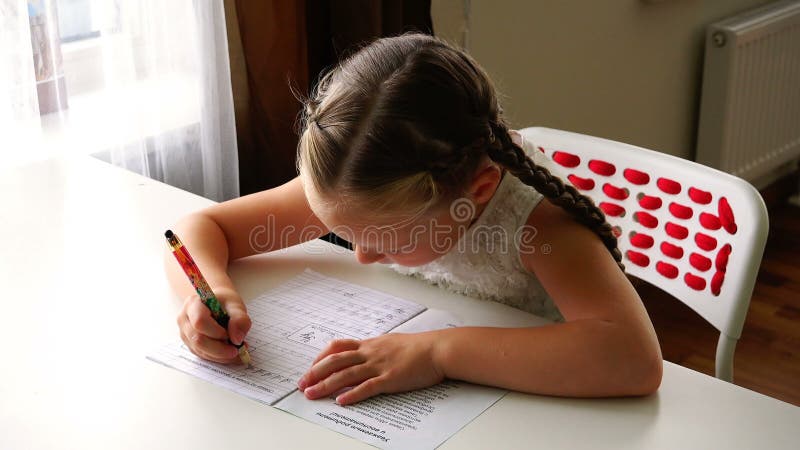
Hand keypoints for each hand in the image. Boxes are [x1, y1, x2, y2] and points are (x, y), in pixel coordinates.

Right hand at [177, 287, 251, 363]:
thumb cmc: (224, 302)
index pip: (200, 322)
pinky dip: (218, 357)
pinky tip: (230, 354)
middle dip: (219, 349)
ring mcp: (185, 333)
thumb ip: (240, 319)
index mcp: (193, 304)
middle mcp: (184, 319)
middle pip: (198, 340)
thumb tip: (237, 339)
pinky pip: (202, 355)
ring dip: (220, 355)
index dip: (216, 332)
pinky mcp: (190, 344)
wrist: (215, 303)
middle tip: (237, 349)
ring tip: (237, 351)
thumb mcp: (235, 304)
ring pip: (200, 350)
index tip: (230, 334)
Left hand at [297, 332, 444, 404]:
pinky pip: (367, 387)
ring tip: (312, 394)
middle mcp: (371, 353)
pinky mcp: (390, 379)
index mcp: (370, 344)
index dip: (321, 358)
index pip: (338, 347)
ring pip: (346, 374)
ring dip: (326, 385)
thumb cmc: (419, 347)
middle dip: (315, 372)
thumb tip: (363, 353)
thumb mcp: (391, 343)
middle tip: (302, 384)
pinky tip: (341, 401)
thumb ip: (376, 349)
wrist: (437, 349)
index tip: (311, 368)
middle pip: (336, 360)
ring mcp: (379, 365)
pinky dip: (352, 395)